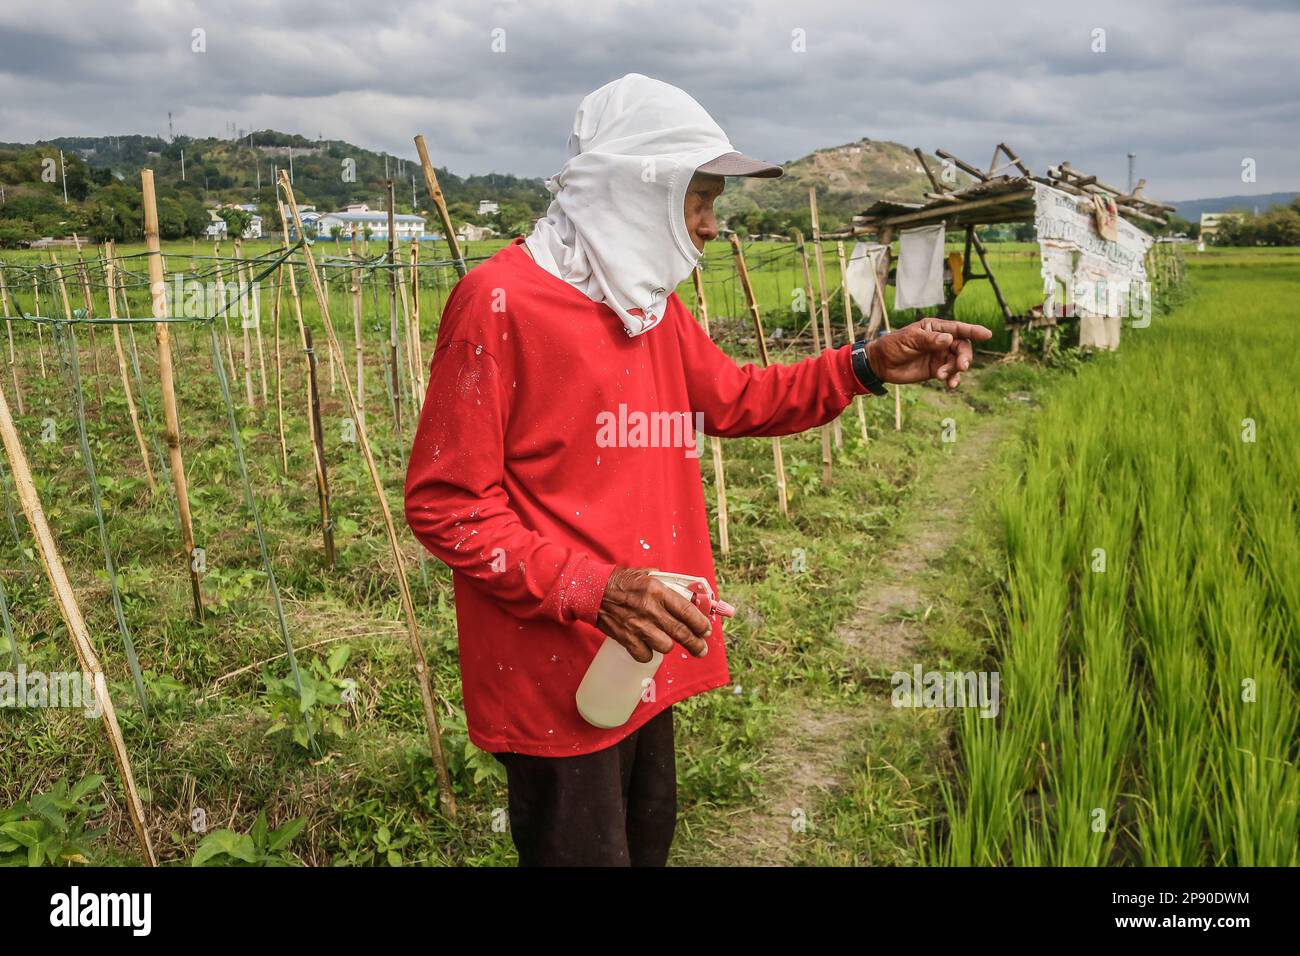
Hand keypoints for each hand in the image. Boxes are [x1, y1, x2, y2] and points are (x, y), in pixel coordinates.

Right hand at [596, 567, 711, 662]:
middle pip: (681, 633)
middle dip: (696, 644)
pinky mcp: (626, 638)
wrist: (592, 590)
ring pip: (665, 646)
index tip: (706, 630)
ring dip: (668, 645)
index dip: (701, 624)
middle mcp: (650, 609)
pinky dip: (648, 653)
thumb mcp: (647, 575)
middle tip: (702, 650)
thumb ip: (666, 584)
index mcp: (658, 591)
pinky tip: (647, 646)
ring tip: (667, 641)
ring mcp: (638, 626)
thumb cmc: (621, 582)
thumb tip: (687, 596)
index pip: (688, 611)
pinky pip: (645, 655)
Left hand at [867, 318, 991, 389]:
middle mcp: (941, 341)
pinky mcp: (936, 370)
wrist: (881, 364)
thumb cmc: (893, 345)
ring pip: (957, 362)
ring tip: (942, 376)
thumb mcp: (909, 339)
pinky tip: (951, 385)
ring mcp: (939, 356)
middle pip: (962, 347)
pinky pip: (950, 374)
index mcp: (935, 328)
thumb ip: (929, 340)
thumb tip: (949, 339)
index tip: (987, 334)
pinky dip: (953, 379)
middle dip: (964, 356)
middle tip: (962, 366)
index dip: (973, 331)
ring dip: (955, 370)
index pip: (958, 328)